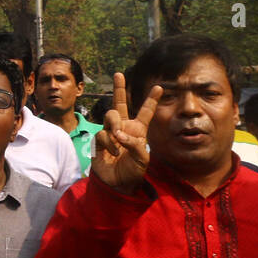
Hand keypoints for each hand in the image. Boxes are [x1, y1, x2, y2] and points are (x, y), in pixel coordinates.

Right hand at [91, 73, 160, 193]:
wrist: (117, 183)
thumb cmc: (133, 171)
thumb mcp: (143, 158)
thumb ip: (134, 143)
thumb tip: (118, 133)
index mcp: (138, 130)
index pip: (145, 112)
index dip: (151, 100)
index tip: (158, 87)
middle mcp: (123, 127)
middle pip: (120, 103)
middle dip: (119, 88)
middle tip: (119, 74)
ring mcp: (110, 132)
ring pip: (110, 116)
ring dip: (115, 127)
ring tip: (118, 139)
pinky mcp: (99, 140)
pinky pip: (102, 134)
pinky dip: (108, 143)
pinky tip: (112, 153)